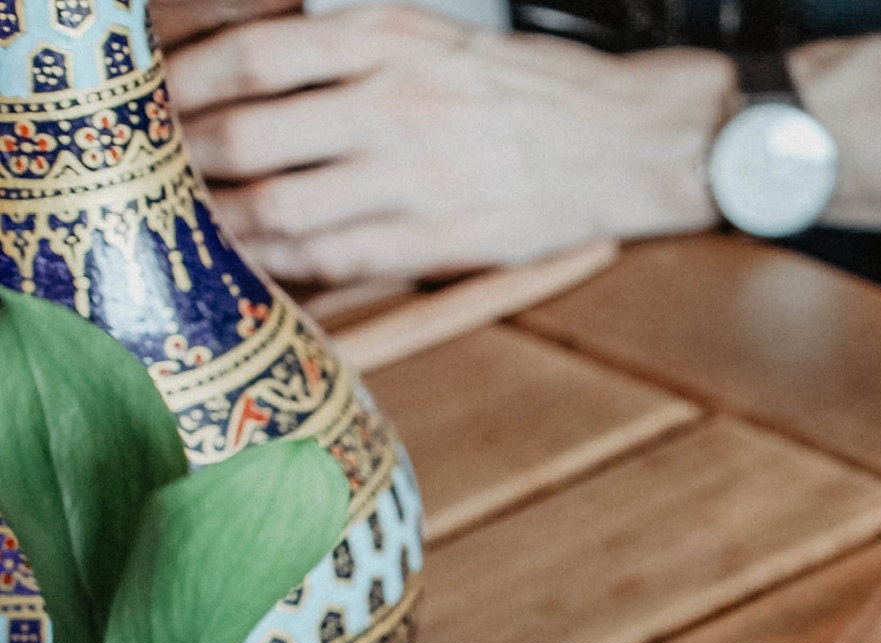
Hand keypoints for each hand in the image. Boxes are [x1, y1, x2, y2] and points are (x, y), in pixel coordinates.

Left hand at [166, 5, 734, 281]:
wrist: (632, 142)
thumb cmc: (531, 92)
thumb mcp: (435, 37)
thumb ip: (347, 49)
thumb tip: (247, 78)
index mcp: (387, 40)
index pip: (251, 56)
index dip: (183, 82)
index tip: (148, 102)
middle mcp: (394, 104)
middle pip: (247, 135)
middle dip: (183, 160)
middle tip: (151, 174)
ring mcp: (416, 177)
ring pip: (278, 206)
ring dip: (219, 222)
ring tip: (185, 227)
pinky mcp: (439, 239)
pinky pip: (334, 258)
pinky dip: (280, 266)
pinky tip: (253, 264)